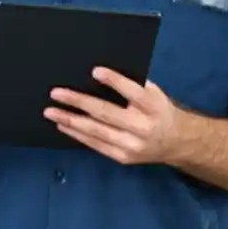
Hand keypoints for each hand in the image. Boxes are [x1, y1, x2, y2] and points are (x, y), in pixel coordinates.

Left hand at [44, 67, 182, 165]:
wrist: (177, 142)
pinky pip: (96, 145)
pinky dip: (77, 135)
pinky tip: (63, 125)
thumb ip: (133, 84)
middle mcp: (143, 127)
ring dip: (70, 121)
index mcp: (154, 107)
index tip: (95, 71)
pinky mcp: (124, 157)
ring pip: (97, 132)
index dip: (115, 81)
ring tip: (51, 112)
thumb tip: (97, 73)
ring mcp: (133, 145)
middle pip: (107, 113)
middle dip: (79, 102)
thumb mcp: (154, 93)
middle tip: (56, 93)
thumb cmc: (159, 110)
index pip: (134, 92)